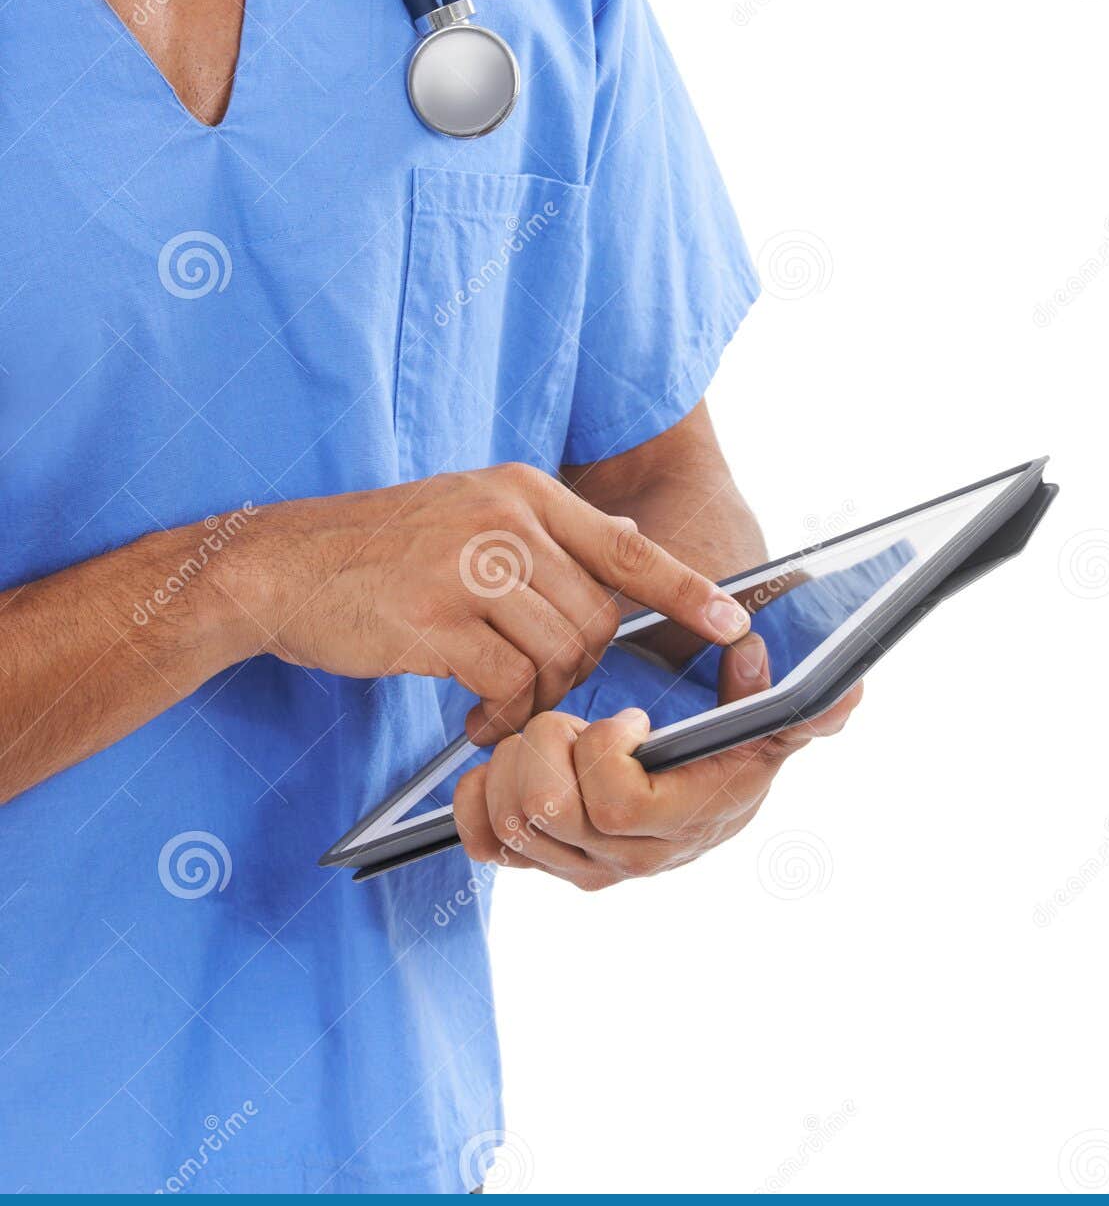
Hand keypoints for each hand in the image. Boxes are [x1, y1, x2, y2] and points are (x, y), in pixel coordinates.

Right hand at [225, 464, 750, 737]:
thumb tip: (621, 559)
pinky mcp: (435, 619)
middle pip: (596, 616)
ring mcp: (470, 565)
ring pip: (559, 653)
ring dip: (538, 694)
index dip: (686, 590)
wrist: (279, 564)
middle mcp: (506, 518)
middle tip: (534, 683)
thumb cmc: (381, 551)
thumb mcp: (471, 513)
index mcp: (524, 490)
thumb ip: (543, 538)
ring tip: (498, 700)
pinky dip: (501, 712)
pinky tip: (473, 715)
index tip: (732, 623)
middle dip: (577, 665)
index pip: (628, 544)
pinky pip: (508, 683)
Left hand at [453, 631, 862, 886]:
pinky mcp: (539, 861)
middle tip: (577, 719)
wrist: (700, 787)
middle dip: (549, 742)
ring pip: (509, 819)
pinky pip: (482, 841)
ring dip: (516, 759)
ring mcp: (578, 866)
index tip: (632, 719)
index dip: (604, 750)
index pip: (614, 801)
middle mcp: (625, 860)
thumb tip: (845, 694)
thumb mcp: (772, 724)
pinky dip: (476, 796)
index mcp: (679, 823)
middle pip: (544, 808)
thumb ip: (805, 710)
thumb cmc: (731, 746)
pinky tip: (505, 761)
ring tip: (552, 735)